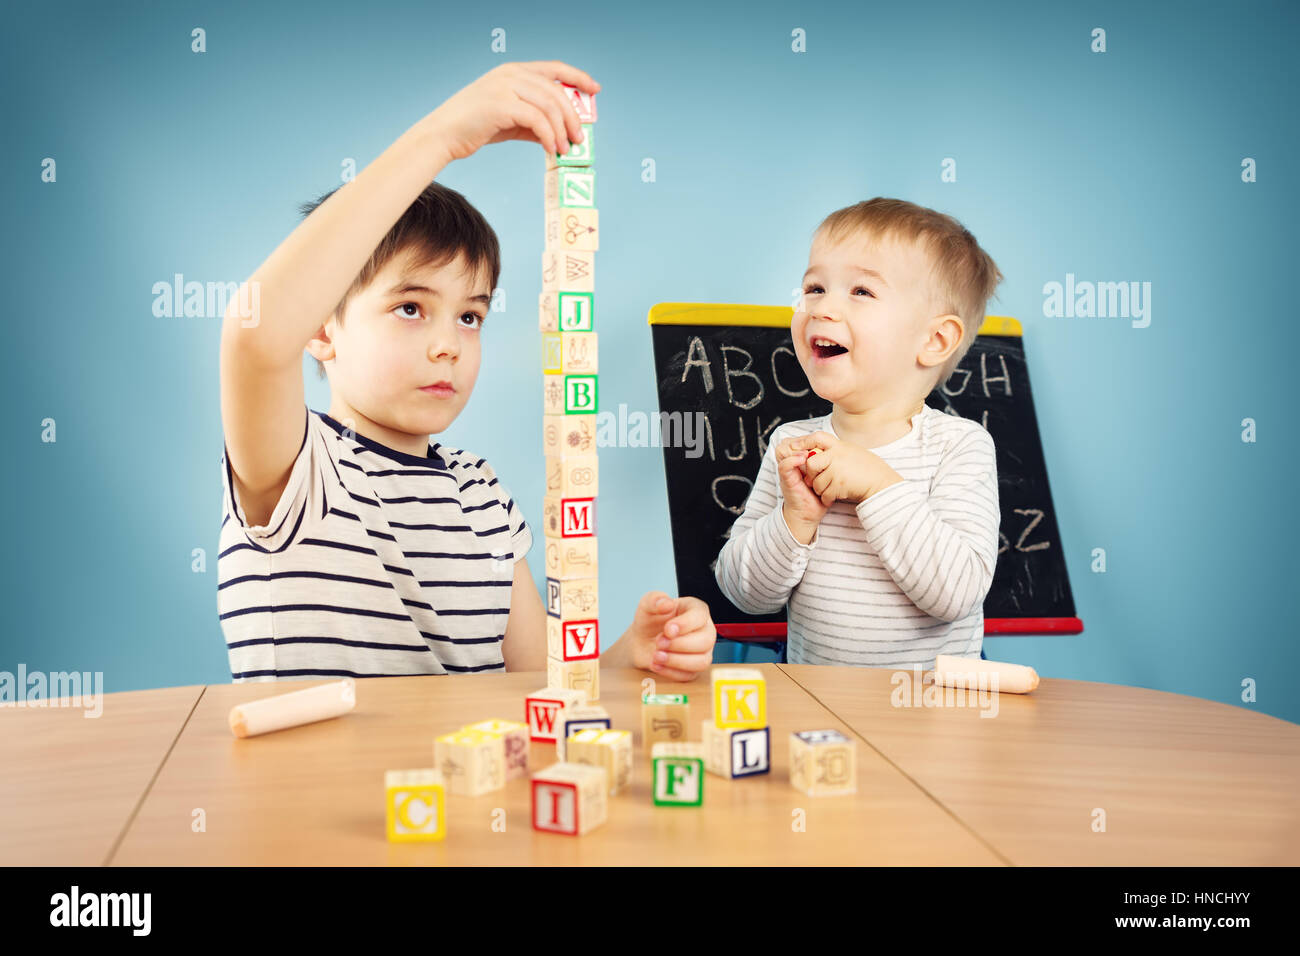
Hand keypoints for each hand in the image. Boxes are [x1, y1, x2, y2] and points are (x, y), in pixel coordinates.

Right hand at [422, 61, 599, 162]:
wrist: (443, 135)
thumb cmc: (475, 127)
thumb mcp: (510, 120)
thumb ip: (534, 121)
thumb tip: (560, 134)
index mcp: (513, 71)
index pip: (553, 68)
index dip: (577, 77)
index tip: (595, 89)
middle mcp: (510, 73)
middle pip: (556, 90)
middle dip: (573, 116)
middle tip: (580, 138)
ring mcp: (505, 86)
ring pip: (549, 105)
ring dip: (562, 130)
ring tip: (566, 149)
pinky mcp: (501, 105)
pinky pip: (537, 120)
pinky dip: (549, 137)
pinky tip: (551, 150)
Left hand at [626, 592, 715, 681]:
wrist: (642, 639)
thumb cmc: (650, 620)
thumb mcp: (647, 605)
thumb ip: (655, 599)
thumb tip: (666, 604)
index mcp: (697, 610)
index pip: (700, 616)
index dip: (685, 624)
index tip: (668, 629)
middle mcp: (705, 630)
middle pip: (705, 641)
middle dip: (680, 644)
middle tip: (659, 642)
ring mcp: (702, 651)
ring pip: (702, 661)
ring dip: (677, 661)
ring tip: (656, 656)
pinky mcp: (694, 669)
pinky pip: (690, 675)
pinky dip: (671, 672)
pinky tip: (656, 664)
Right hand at [774, 436, 828, 542]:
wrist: (810, 514)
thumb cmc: (818, 495)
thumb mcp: (825, 475)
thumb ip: (826, 463)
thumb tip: (839, 448)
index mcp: (798, 461)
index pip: (797, 440)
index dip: (806, 437)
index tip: (821, 440)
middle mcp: (790, 464)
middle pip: (788, 442)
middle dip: (801, 440)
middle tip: (814, 443)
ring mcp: (787, 471)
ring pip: (783, 450)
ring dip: (796, 448)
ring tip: (809, 451)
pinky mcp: (786, 480)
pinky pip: (784, 466)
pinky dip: (792, 460)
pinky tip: (803, 458)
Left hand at [788, 431, 904, 505]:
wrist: (882, 483)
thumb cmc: (869, 469)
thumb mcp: (852, 452)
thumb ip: (836, 451)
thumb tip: (818, 450)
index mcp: (840, 446)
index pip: (817, 437)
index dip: (805, 442)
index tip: (798, 448)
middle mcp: (837, 456)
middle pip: (811, 463)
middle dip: (811, 474)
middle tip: (815, 479)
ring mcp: (838, 470)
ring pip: (816, 482)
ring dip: (820, 489)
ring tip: (830, 489)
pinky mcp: (839, 484)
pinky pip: (824, 493)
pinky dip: (827, 498)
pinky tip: (834, 496)